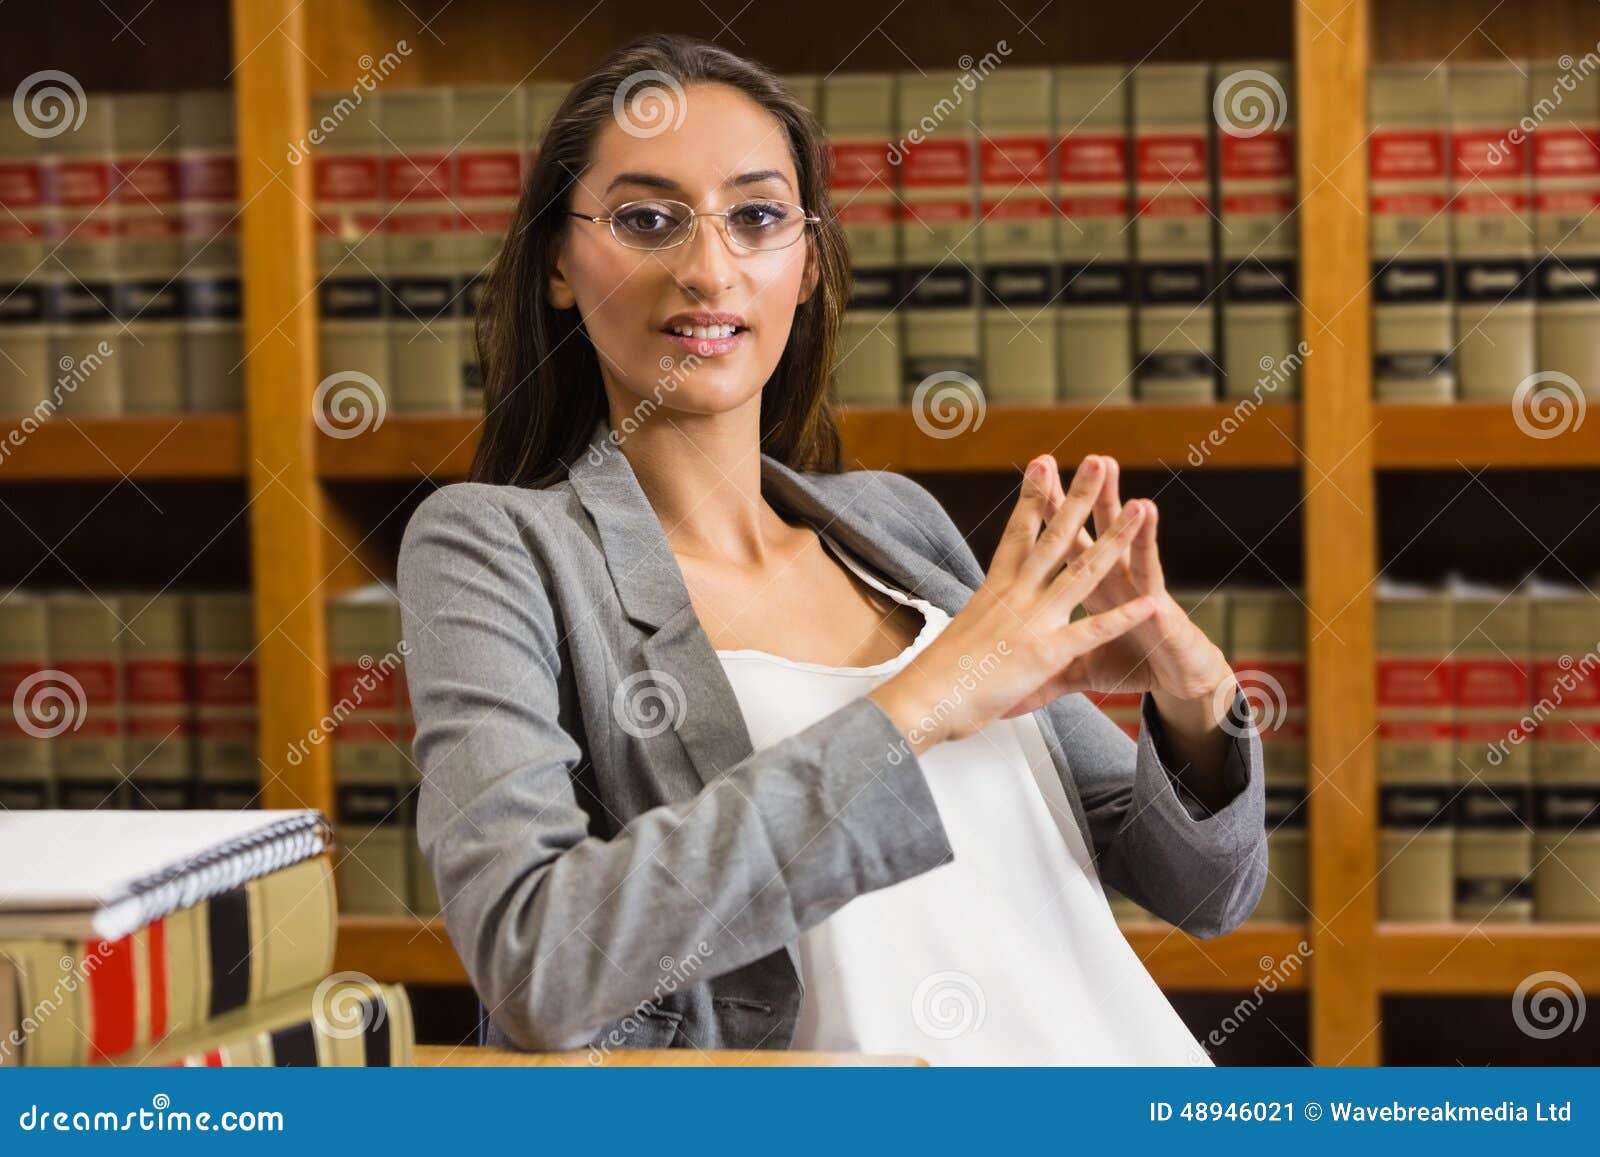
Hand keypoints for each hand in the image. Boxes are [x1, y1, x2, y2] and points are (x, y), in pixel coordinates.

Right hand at [868, 453, 1158, 753]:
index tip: (1043, 464)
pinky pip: (1091, 632)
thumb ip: (985, 624)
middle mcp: (1015, 596)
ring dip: (1115, 540)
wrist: (922, 699)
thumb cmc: (936, 675)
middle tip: (1095, 460)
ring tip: (1138, 508)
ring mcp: (1032, 621)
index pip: (1018, 533)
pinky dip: (1122, 618)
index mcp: (995, 590)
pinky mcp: (1043, 654)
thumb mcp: (964, 637)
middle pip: (1054, 536)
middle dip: (1077, 497)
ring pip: (1082, 572)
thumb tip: (983, 621)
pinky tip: (1150, 604)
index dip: (1032, 497)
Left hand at [995, 454, 1237, 729]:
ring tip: (1104, 465)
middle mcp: (1107, 578)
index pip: (1051, 551)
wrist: (1180, 681)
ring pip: (1115, 536)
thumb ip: (1047, 668)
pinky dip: (1146, 542)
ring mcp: (1133, 585)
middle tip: (1045, 461)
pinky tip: (1146, 511)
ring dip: (1107, 500)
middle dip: (1061, 499)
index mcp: (1081, 591)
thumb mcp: (1080, 667)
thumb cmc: (1133, 663)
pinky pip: (1149, 568)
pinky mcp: (1157, 601)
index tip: (1009, 496)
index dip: (1032, 526)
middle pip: (1077, 533)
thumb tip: (1011, 682)